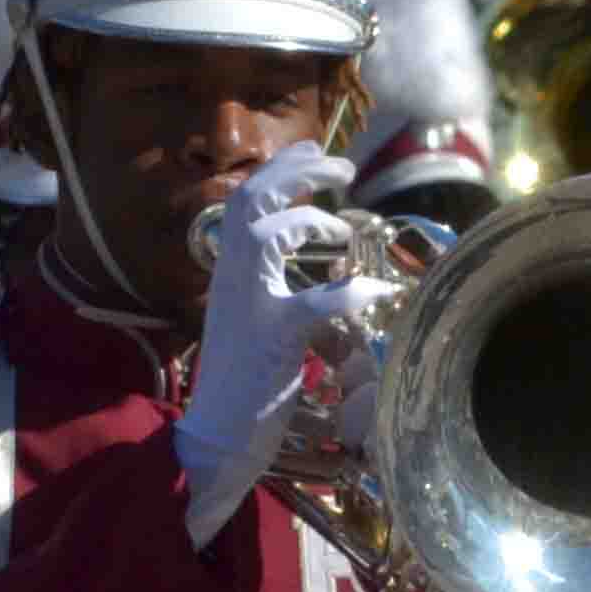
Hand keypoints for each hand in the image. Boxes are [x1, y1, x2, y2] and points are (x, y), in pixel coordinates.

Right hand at [174, 145, 370, 550]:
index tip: (313, 151)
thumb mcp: (253, 324)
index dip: (280, 170)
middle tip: (341, 164)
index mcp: (227, 274)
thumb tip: (315, 275)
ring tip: (343, 229)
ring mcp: (249, 306)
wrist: (213, 440)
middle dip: (297, 171)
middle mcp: (231, 280)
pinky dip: (353, 290)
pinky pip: (318, 301)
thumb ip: (273, 292)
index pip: (245, 201)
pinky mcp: (274, 339)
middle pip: (252, 200)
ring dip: (313, 220)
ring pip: (267, 234)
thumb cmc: (239, 387)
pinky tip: (377, 289)